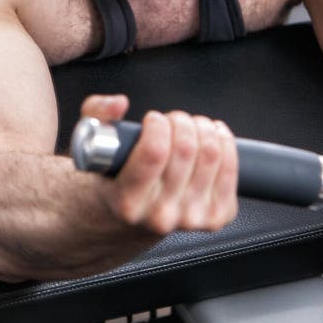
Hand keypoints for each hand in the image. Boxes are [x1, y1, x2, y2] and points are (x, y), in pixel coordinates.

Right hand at [80, 95, 238, 235]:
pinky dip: (224, 142)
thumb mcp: (91, 144)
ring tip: (190, 127)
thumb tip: (118, 103)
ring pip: (211, 154)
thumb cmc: (115, 177)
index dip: (158, 125)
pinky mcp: (216, 216)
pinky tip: (211, 136)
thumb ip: (96, 113)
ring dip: (202, 127)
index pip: (155, 152)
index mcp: (128, 201)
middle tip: (172, 121)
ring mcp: (191, 218)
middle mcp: (160, 215)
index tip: (153, 119)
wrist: (131, 216)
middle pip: (186, 149)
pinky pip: (231, 168)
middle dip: (180, 121)